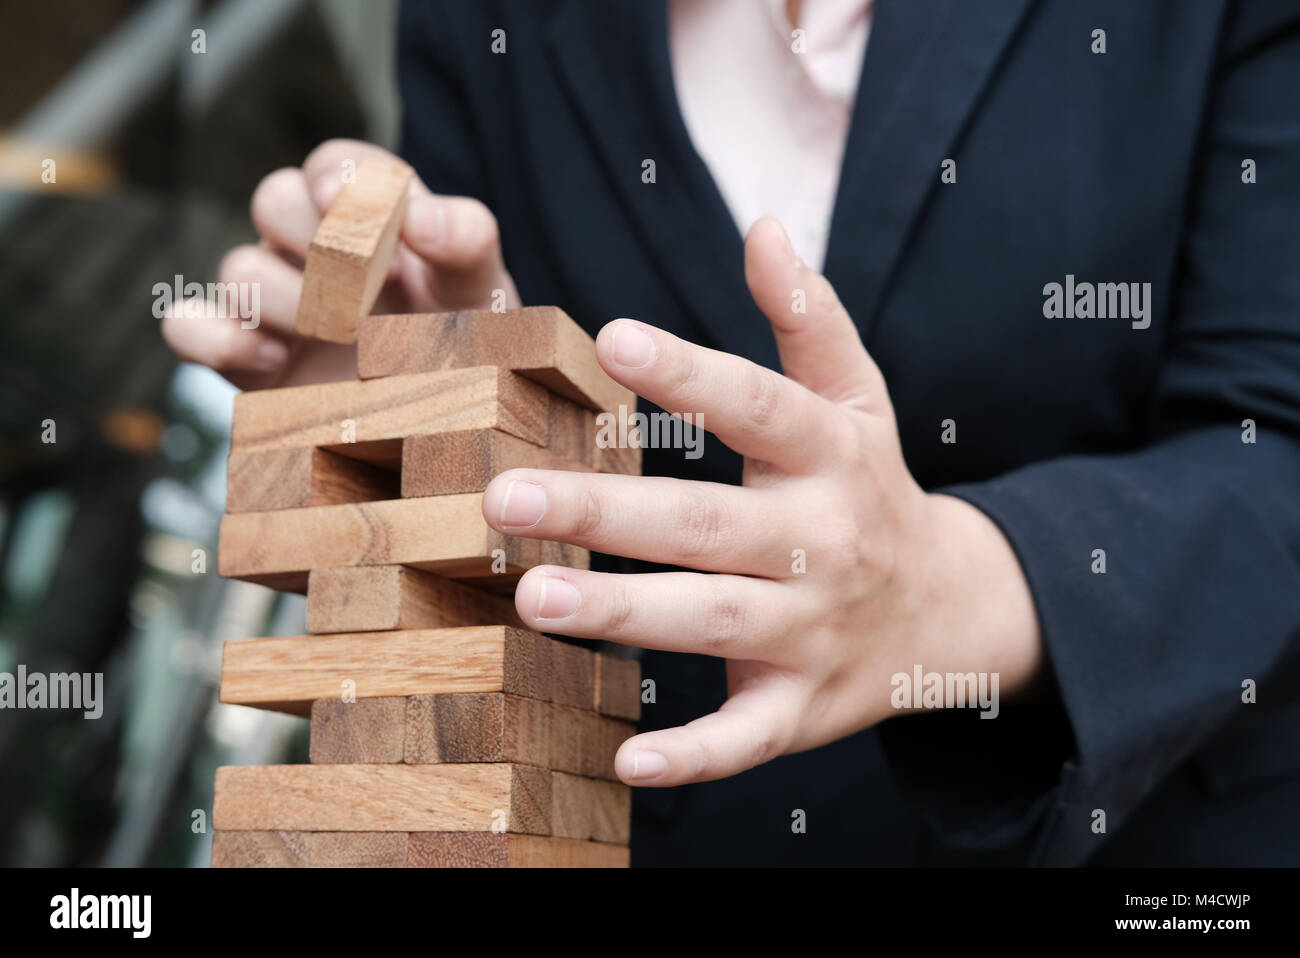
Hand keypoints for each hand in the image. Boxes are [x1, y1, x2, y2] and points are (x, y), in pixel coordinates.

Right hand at [161, 139, 516, 388]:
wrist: (448, 431)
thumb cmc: (471, 348)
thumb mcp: (484, 294)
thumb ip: (468, 242)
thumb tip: (422, 217)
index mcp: (376, 219)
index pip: (336, 163)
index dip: (336, 177)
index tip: (350, 208)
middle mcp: (317, 250)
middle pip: (274, 199)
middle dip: (315, 242)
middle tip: (363, 294)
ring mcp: (278, 304)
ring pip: (237, 268)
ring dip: (286, 302)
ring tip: (338, 339)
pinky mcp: (247, 360)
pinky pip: (187, 327)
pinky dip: (217, 339)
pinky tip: (274, 360)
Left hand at [482, 218, 1043, 786]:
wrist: (951, 611)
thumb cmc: (872, 490)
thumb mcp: (859, 400)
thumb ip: (809, 317)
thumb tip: (766, 226)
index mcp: (831, 456)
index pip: (760, 406)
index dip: (691, 376)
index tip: (614, 340)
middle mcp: (822, 544)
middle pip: (709, 524)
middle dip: (608, 513)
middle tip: (507, 497)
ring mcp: (814, 632)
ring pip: (715, 624)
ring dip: (626, 616)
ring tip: (533, 597)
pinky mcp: (805, 708)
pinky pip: (749, 738)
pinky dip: (695, 757)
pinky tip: (625, 760)